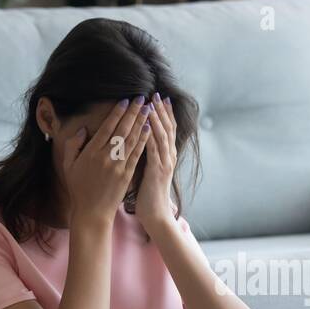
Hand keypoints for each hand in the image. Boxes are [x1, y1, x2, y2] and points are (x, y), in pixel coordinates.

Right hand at [61, 96, 150, 226]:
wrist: (92, 212)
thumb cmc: (78, 188)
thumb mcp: (68, 165)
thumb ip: (73, 145)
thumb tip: (83, 129)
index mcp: (91, 152)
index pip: (107, 127)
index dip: (117, 113)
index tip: (125, 100)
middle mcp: (105, 156)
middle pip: (122, 129)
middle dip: (133, 112)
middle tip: (141, 97)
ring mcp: (118, 166)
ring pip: (131, 139)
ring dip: (141, 122)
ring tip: (148, 108)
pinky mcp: (127, 175)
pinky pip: (136, 154)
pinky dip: (143, 140)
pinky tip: (148, 129)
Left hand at [136, 92, 178, 230]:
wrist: (155, 215)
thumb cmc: (149, 196)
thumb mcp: (150, 172)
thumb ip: (148, 157)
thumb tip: (141, 143)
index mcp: (165, 156)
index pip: (165, 130)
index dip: (163, 114)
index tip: (158, 99)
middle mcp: (167, 157)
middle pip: (166, 128)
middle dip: (161, 111)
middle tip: (157, 94)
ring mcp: (164, 163)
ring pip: (162, 135)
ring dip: (157, 118)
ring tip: (152, 102)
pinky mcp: (157, 171)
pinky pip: (154, 149)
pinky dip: (151, 135)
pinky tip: (148, 124)